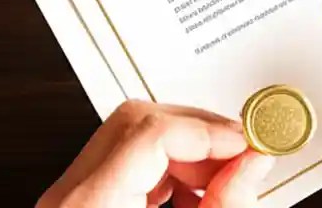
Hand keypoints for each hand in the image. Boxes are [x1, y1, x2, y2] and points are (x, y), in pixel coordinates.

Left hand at [37, 100, 274, 207]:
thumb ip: (223, 206)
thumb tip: (252, 163)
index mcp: (89, 206)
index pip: (150, 133)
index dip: (210, 131)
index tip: (248, 144)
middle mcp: (69, 198)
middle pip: (139, 121)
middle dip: (201, 134)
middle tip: (243, 158)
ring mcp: (69, 200)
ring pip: (133, 138)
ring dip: (187, 153)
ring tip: (221, 185)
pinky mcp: (80, 206)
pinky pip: (125, 166)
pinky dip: (167, 173)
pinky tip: (195, 198)